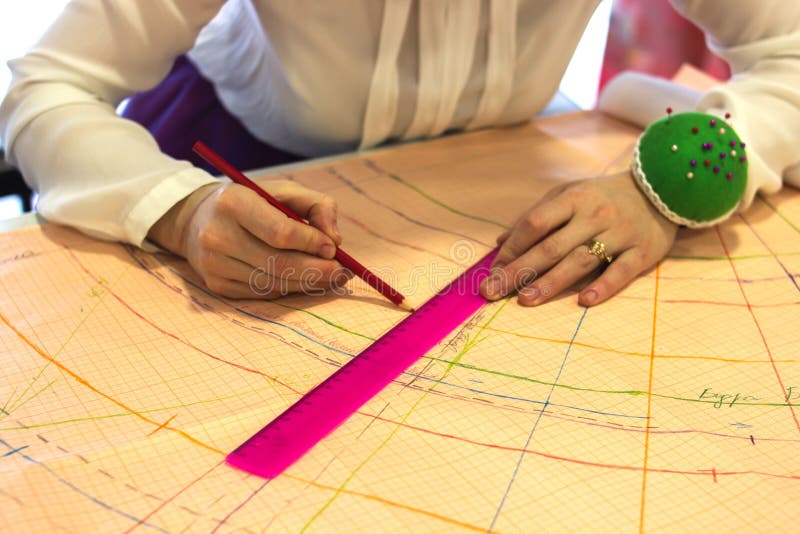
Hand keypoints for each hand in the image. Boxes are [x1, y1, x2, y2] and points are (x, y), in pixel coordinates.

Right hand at [148, 179, 351, 298]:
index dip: (311, 243)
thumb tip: (335, 240)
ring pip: (273, 282)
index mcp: (233, 203)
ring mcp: (214, 264)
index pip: (279, 232)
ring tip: (330, 276)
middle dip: (317, 270)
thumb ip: (317, 206)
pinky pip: (264, 292)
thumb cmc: (252, 202)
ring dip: (308, 282)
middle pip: (278, 263)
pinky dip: (289, 288)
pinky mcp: (217, 285)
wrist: (197, 218)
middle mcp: (217, 235)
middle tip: (342, 272)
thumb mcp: (284, 191)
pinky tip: (302, 279)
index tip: (333, 248)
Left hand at [480, 171, 677, 306]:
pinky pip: (621, 271)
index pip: (535, 223)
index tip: (493, 270)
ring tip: (525, 299)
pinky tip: (584, 301)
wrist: (662, 188)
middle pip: (551, 247)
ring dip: (551, 282)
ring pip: (580, 261)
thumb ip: (536, 217)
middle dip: (519, 270)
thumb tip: (500, 243)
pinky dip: (604, 286)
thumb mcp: (568, 195)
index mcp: (573, 199)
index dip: (513, 247)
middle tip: (493, 291)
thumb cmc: (602, 196)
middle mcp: (594, 215)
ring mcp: (620, 233)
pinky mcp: (643, 252)